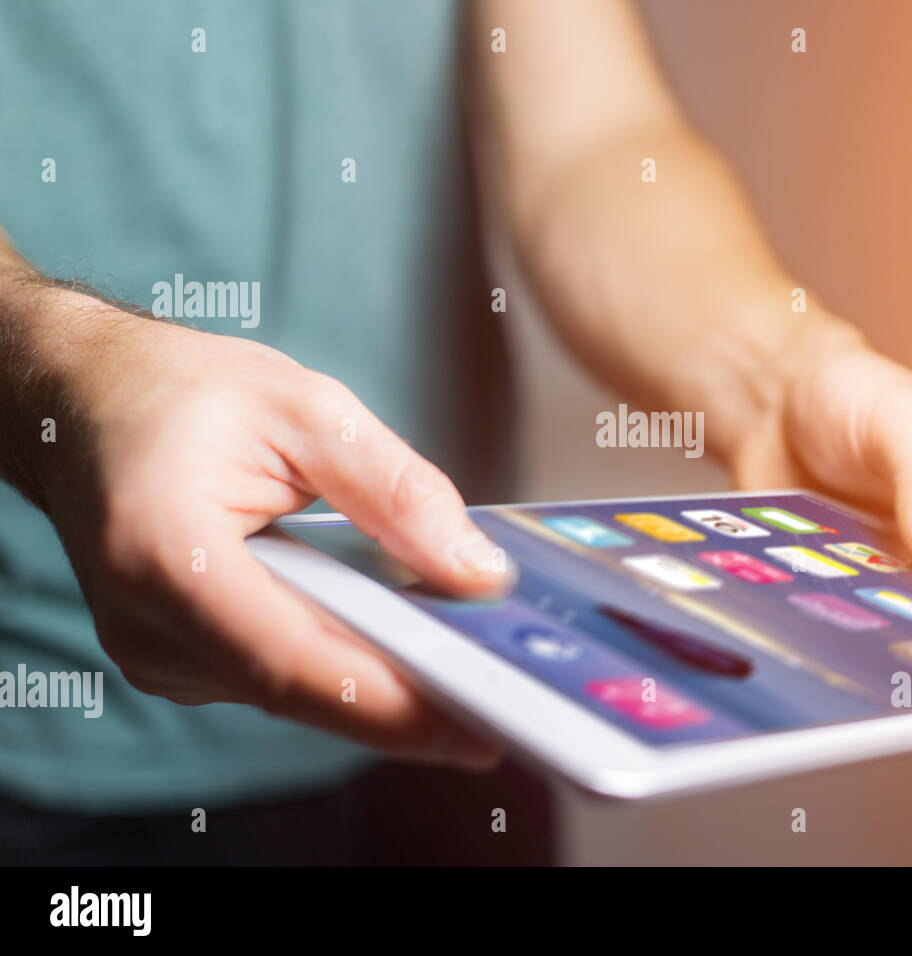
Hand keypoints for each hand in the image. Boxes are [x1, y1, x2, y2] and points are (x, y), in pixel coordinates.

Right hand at [25, 290, 512, 767]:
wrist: (83, 400)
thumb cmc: (177, 391)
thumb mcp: (306, 408)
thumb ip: (397, 492)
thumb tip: (476, 571)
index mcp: (167, 555)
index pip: (295, 659)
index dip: (391, 701)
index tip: (476, 721)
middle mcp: (152, 626)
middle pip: (304, 692)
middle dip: (411, 705)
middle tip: (506, 707)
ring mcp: (162, 653)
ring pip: (299, 693)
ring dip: (386, 687)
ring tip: (475, 674)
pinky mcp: (185, 656)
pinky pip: (283, 675)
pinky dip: (349, 665)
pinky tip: (408, 649)